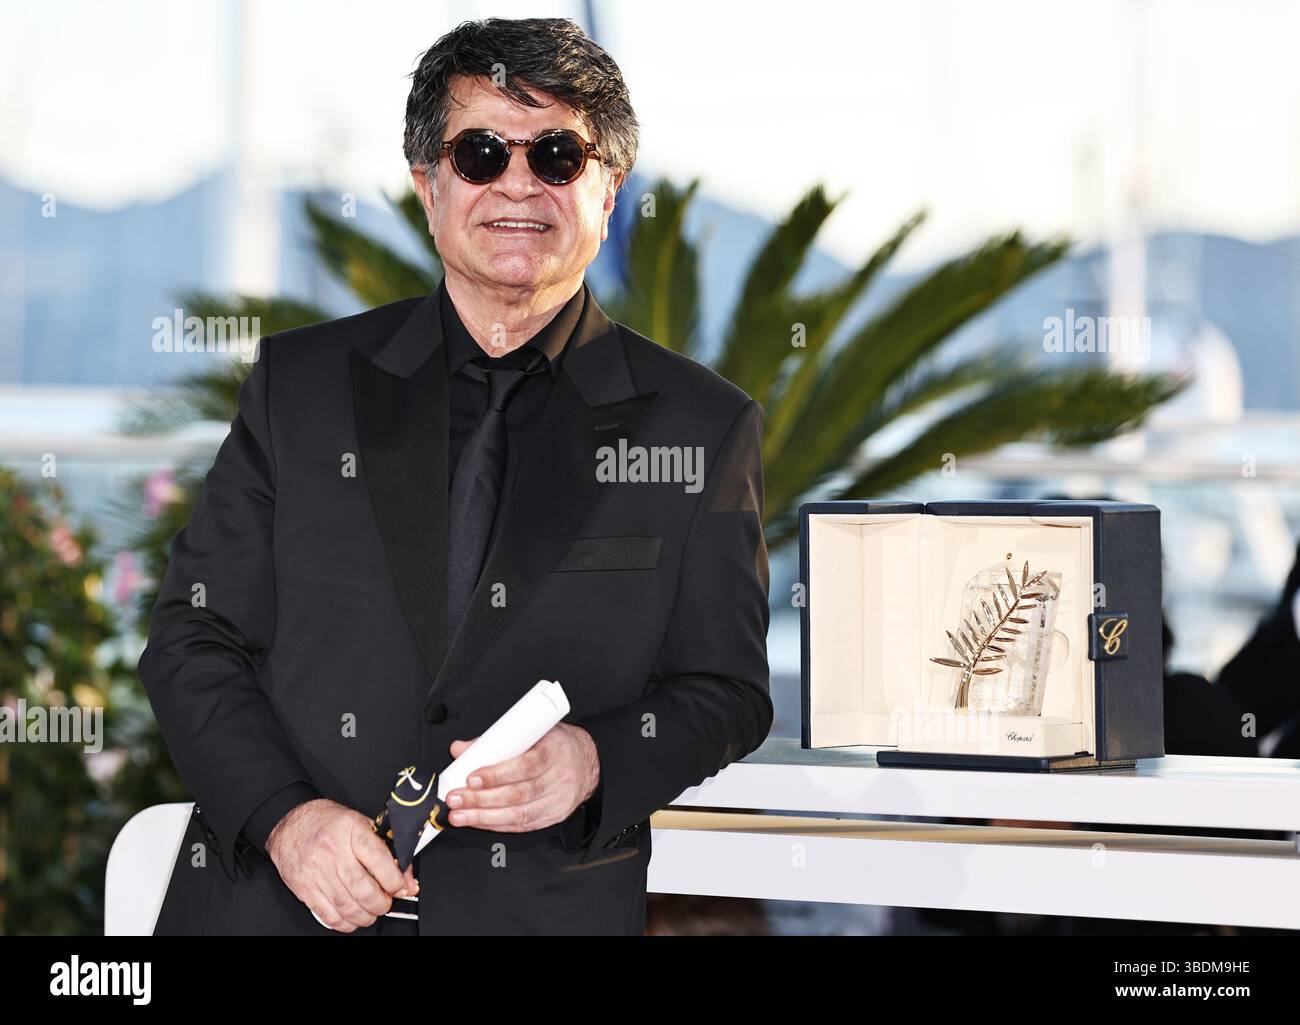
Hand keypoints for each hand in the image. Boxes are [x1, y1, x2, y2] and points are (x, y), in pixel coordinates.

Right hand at [266, 797, 417, 931]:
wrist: (289, 825)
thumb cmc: (327, 822)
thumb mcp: (361, 824)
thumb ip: (387, 850)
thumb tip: (408, 880)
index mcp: (351, 830)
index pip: (378, 860)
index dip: (395, 880)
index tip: (401, 888)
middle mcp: (332, 851)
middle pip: (363, 889)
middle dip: (381, 903)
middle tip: (386, 903)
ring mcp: (316, 871)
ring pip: (346, 905)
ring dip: (365, 916)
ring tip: (371, 912)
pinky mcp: (303, 887)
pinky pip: (327, 914)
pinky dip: (343, 922)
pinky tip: (352, 918)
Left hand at [444, 723, 599, 832]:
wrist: (585, 762)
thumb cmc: (554, 744)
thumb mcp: (530, 732)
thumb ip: (494, 741)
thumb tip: (461, 750)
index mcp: (554, 750)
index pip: (526, 765)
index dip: (497, 774)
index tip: (472, 778)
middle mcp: (559, 777)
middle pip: (519, 793)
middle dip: (482, 799)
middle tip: (457, 799)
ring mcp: (557, 800)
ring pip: (519, 813)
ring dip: (484, 817)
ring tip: (460, 815)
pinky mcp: (553, 816)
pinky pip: (523, 825)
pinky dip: (497, 825)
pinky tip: (478, 822)